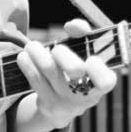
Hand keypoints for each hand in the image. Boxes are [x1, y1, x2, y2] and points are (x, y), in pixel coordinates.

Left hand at [12, 17, 117, 131]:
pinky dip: (27, 64)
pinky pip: (35, 79)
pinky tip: (24, 57)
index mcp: (101, 83)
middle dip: (61, 53)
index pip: (106, 80)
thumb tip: (72, 25)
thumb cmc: (76, 71)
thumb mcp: (84, 55)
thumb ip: (83, 35)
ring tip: (31, 46)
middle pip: (74, 69)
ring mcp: (67, 103)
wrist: (62, 106)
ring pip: (49, 69)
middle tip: (55, 48)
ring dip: (37, 52)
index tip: (90, 59)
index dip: (98, 69)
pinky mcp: (48, 106)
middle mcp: (87, 96)